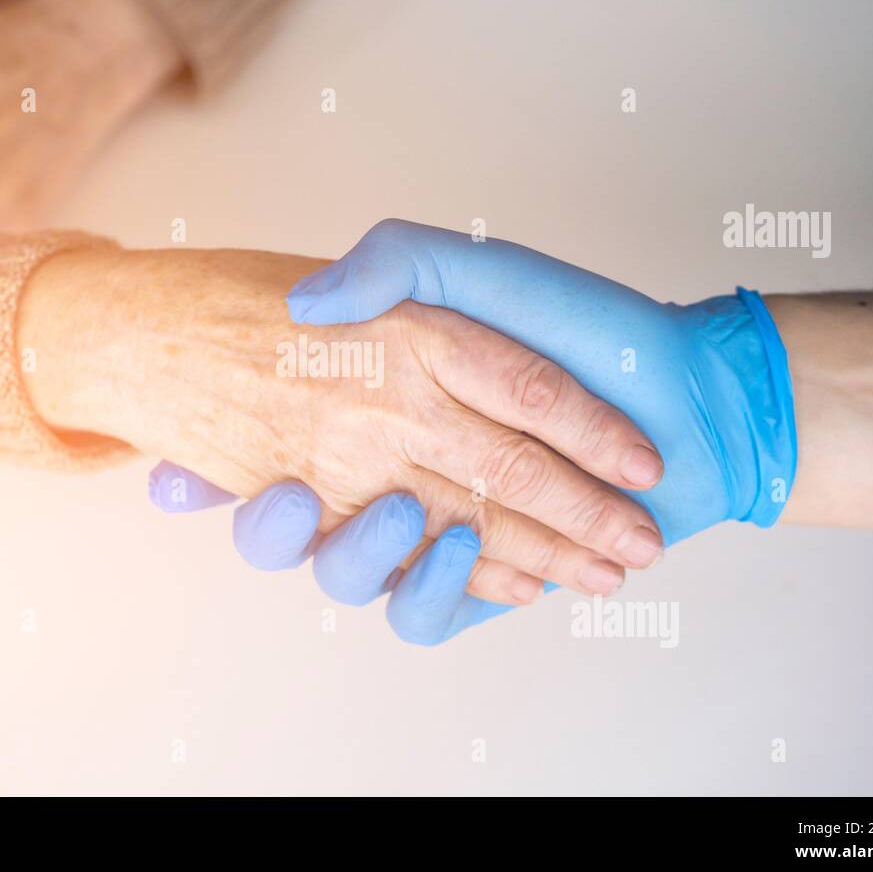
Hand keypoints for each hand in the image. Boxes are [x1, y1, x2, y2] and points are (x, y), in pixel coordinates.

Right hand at [149, 219, 795, 643]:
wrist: (694, 393)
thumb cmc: (587, 326)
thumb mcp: (470, 263)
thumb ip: (390, 261)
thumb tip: (306, 306)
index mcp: (377, 399)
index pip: (281, 443)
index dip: (230, 464)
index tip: (178, 474)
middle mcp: (390, 467)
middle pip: (324, 509)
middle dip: (286, 516)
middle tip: (284, 494)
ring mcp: (429, 525)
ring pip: (372, 570)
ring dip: (386, 551)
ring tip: (445, 525)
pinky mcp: (471, 575)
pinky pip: (427, 609)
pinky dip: (454, 593)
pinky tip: (492, 566)